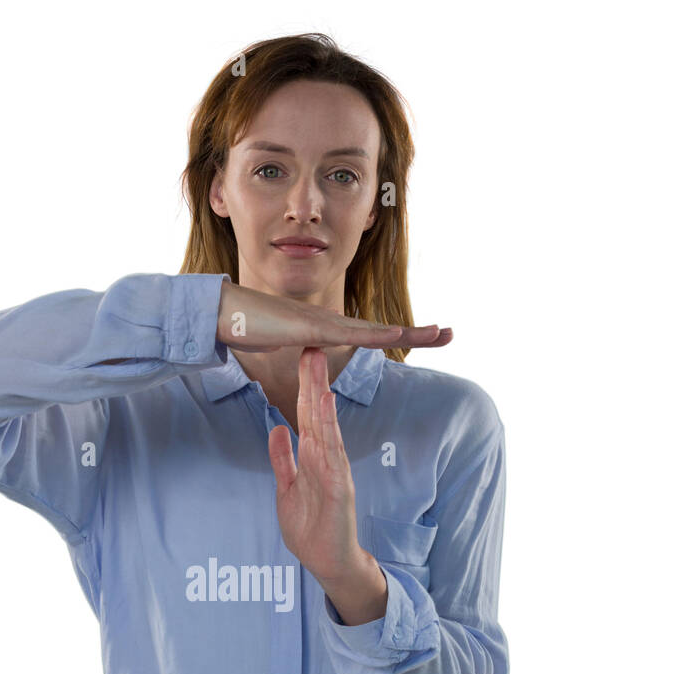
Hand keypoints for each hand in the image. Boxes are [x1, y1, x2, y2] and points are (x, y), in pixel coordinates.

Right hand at [217, 279, 451, 353]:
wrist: (221, 311)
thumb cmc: (245, 327)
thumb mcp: (278, 347)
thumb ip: (293, 353)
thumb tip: (303, 362)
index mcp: (325, 330)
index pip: (369, 336)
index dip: (398, 338)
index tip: (426, 338)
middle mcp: (329, 323)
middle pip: (381, 330)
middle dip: (417, 333)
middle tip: (451, 334)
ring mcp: (321, 323)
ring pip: (373, 330)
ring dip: (407, 333)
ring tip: (439, 332)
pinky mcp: (309, 329)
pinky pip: (347, 334)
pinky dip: (374, 334)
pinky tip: (396, 335)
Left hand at [267, 348, 374, 584]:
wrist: (329, 562)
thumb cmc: (311, 528)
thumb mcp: (287, 488)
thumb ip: (283, 460)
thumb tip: (277, 429)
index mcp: (313, 458)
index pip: (307, 416)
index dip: (303, 387)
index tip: (302, 357)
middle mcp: (326, 460)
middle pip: (318, 414)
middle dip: (313, 382)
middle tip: (312, 348)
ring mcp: (335, 473)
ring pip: (326, 429)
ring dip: (321, 400)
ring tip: (317, 371)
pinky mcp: (340, 489)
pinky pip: (331, 458)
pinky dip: (327, 435)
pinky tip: (323, 413)